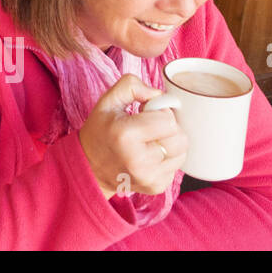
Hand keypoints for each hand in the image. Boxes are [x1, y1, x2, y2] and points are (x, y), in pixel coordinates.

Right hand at [78, 75, 187, 199]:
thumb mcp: (108, 101)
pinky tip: (149, 156)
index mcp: (125, 135)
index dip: (159, 112)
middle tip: (149, 127)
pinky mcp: (156, 187)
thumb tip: (159, 94)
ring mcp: (148, 177)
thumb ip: (132, 85)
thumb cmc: (101, 130)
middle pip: (180, 138)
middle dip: (168, 128)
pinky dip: (166, 159)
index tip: (145, 113)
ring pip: (182, 152)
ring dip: (169, 143)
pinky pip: (176, 166)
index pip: (169, 120)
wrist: (89, 167)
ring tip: (149, 141)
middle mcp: (138, 160)